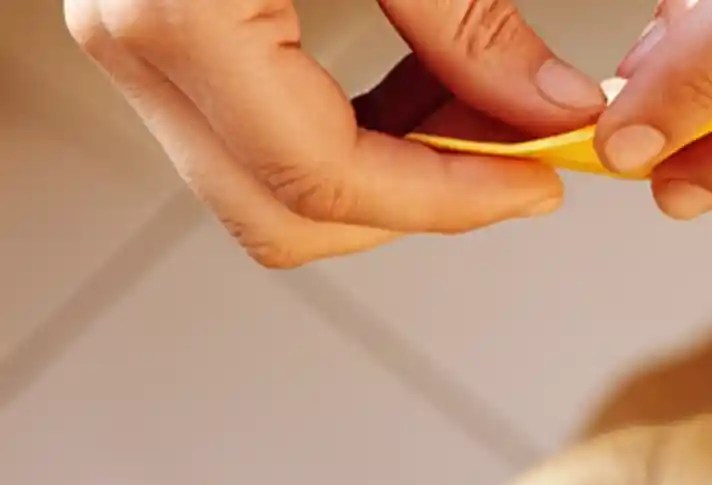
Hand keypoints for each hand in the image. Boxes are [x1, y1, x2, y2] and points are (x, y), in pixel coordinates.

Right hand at [65, 0, 604, 266]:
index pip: (323, 177)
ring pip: (270, 186)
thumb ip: (469, 20)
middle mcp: (137, 44)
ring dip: (391, 170)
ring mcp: (140, 43)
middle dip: (418, 201)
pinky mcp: (164, 29)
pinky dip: (355, 128)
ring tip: (485, 109)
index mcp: (179, 11)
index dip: (449, 201)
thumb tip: (548, 107)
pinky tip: (427, 85)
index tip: (541, 183)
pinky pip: (261, 130)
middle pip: (286, 212)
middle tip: (518, 157)